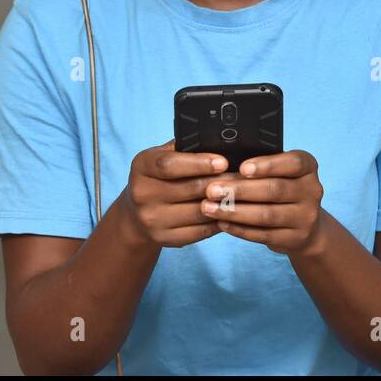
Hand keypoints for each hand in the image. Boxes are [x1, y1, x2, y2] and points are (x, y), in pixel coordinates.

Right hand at [121, 139, 245, 248]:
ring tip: (242, 195)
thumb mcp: (163, 156)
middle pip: (189, 188)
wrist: (137, 214)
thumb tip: (220, 142)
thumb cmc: (160, 178)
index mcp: (141, 166)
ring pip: (199, 212)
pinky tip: (230, 214)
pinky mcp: (163, 238)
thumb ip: (185, 148)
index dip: (199, 163)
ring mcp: (151, 219)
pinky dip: (218, 222)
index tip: (223, 162)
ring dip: (224, 204)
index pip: (169, 164)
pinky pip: (199, 231)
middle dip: (221, 182)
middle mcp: (141, 193)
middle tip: (244, 178)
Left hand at [199, 150, 325, 255]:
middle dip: (240, 190)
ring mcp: (305, 217)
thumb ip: (260, 167)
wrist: (307, 226)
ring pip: (267, 215)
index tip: (242, 168)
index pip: (294, 162)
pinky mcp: (294, 238)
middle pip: (274, 189)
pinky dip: (239, 229)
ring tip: (209, 208)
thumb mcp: (281, 172)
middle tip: (212, 190)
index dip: (268, 165)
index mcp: (308, 168)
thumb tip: (221, 165)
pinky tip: (222, 223)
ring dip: (234, 211)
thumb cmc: (284, 190)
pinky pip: (263, 234)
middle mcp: (312, 191)